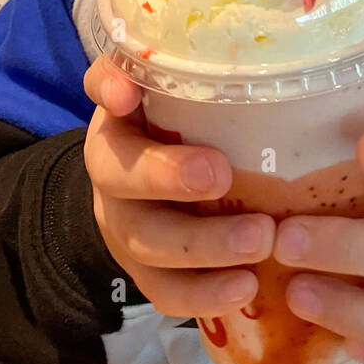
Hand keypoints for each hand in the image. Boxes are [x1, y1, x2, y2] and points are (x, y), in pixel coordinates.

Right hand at [82, 57, 273, 316]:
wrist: (166, 194)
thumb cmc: (190, 132)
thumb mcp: (184, 94)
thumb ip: (181, 67)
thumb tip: (172, 67)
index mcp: (122, 120)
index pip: (103, 93)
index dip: (110, 91)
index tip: (130, 95)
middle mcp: (114, 179)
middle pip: (127, 182)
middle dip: (171, 180)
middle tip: (223, 175)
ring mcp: (129, 232)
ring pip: (152, 246)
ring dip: (205, 247)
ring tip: (260, 241)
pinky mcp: (150, 276)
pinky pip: (167, 293)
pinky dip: (206, 296)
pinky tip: (247, 288)